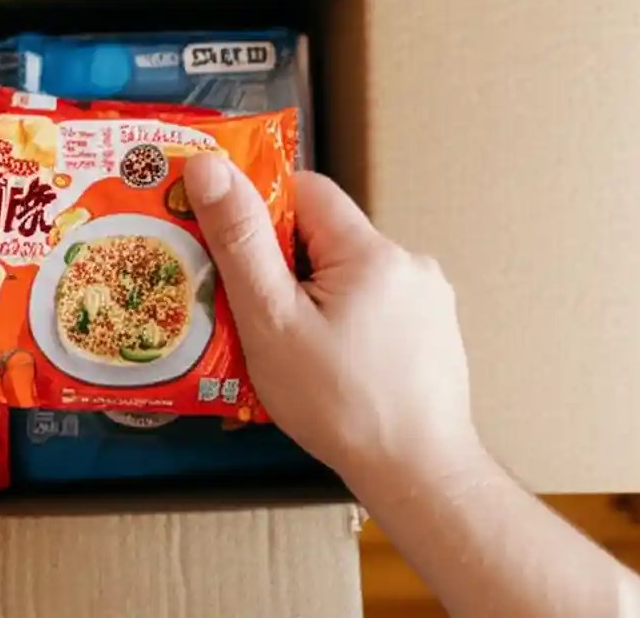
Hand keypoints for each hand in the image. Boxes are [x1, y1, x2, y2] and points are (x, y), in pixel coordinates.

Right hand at [184, 153, 478, 482]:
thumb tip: (207, 167)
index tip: (228, 247)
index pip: (304, 190)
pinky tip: (325, 364)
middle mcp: (408, 262)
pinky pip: (371, 306)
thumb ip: (240, 241)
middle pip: (324, 235)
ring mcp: (427, 298)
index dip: (258, 211)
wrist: (419, 474)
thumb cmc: (339, 404)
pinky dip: (341, 322)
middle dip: (280, 265)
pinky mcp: (432, 331)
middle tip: (247, 310)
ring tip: (284, 346)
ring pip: (346, 275)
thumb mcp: (272, 320)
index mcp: (370, 250)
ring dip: (310, 297)